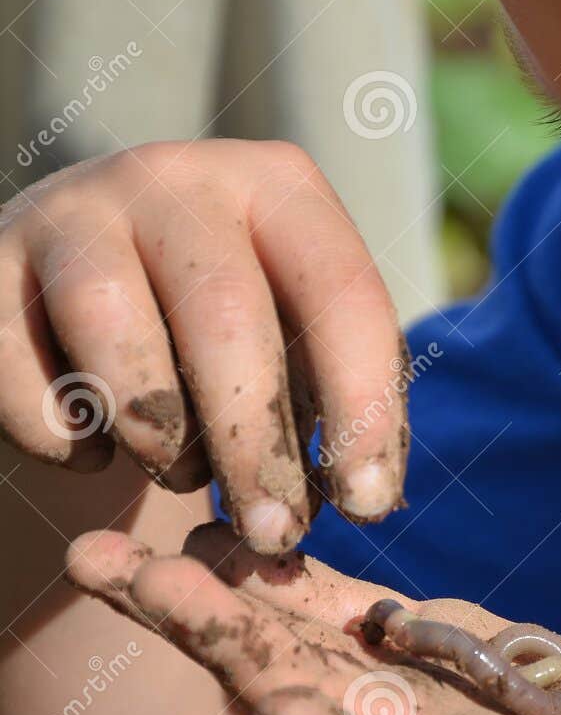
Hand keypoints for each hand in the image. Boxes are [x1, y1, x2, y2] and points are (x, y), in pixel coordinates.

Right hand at [0, 141, 405, 550]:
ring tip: (177, 475)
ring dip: (158, 436)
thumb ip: (338, 405)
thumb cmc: (213, 339)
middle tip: (272, 536)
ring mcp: (69, 212)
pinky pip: (21, 376)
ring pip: (115, 332)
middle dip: (256, 448)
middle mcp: (173, 178)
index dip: (361, 409)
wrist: (70, 295)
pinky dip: (62, 440)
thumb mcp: (293, 348)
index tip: (367, 508)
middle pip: (226, 314)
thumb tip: (370, 495)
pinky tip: (93, 452)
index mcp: (276, 188)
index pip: (342, 292)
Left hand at [67, 523, 560, 714]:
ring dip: (229, 602)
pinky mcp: (460, 675)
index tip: (228, 670)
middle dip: (213, 641)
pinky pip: (368, 625)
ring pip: (318, 653)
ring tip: (142, 541)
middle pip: (307, 699)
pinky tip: (242, 533)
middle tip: (111, 574)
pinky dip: (304, 582)